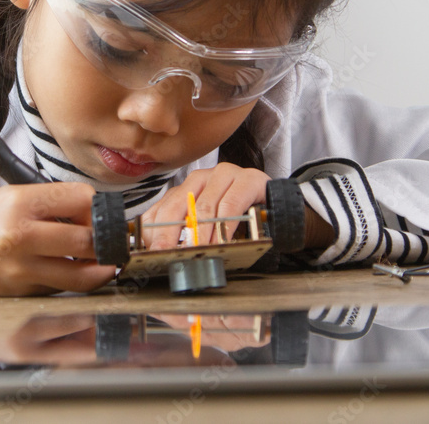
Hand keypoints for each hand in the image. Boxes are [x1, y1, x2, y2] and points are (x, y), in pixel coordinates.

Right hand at [0, 182, 115, 295]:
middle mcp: (21, 235)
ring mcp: (20, 267)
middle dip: (105, 240)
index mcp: (20, 203)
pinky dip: (72, 281)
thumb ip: (50, 202)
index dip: (96, 206)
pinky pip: (60, 288)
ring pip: (81, 274)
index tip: (94, 213)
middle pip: (88, 238)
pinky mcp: (19, 290)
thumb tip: (93, 212)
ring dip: (100, 269)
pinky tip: (73, 271)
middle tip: (108, 240)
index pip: (81, 198)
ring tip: (105, 263)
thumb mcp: (10, 195)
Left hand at [139, 163, 269, 249]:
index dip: (155, 229)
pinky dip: (224, 226)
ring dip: (199, 234)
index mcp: (188, 187)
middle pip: (178, 205)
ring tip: (195, 251)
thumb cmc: (240, 215)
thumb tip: (162, 250)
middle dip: (170, 233)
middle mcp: (203, 178)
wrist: (276, 203)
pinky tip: (221, 241)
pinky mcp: (248, 179)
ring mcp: (225, 175)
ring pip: (204, 206)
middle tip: (167, 253)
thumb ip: (186, 232)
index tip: (153, 250)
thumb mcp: (207, 224)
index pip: (163, 207)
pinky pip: (231, 205)